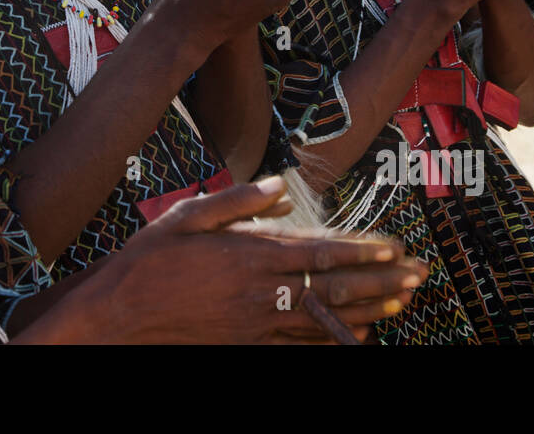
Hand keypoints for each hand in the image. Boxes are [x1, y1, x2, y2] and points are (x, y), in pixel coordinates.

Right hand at [85, 177, 425, 342]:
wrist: (117, 317)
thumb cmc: (147, 262)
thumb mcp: (185, 216)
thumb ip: (236, 201)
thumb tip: (280, 189)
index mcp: (245, 253)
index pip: (317, 250)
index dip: (359, 249)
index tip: (392, 246)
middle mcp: (258, 291)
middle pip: (332, 285)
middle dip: (380, 279)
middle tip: (416, 274)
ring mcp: (254, 323)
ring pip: (324, 317)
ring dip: (368, 308)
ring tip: (402, 301)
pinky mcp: (246, 343)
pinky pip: (301, 342)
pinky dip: (334, 336)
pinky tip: (359, 332)